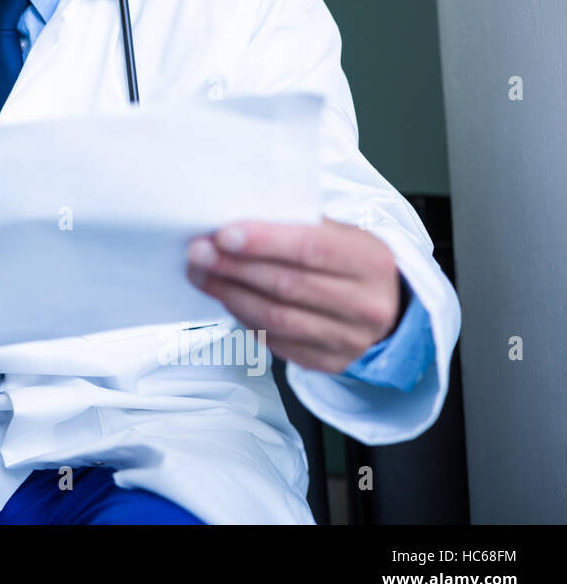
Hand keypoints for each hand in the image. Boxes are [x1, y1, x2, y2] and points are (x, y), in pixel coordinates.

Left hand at [184, 216, 402, 373]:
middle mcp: (366, 304)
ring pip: (275, 318)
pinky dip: (242, 317)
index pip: (312, 249)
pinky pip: (274, 340)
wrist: (386, 309)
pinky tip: (225, 297)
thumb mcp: (341, 234)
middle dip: (234, 268)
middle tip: (197, 252)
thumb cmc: (349, 262)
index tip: (223, 235)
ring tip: (199, 273)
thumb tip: (237, 220)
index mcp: (372, 261)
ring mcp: (348, 339)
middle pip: (286, 286)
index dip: (264, 242)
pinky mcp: (326, 362)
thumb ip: (299, 225)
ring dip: (228, 293)